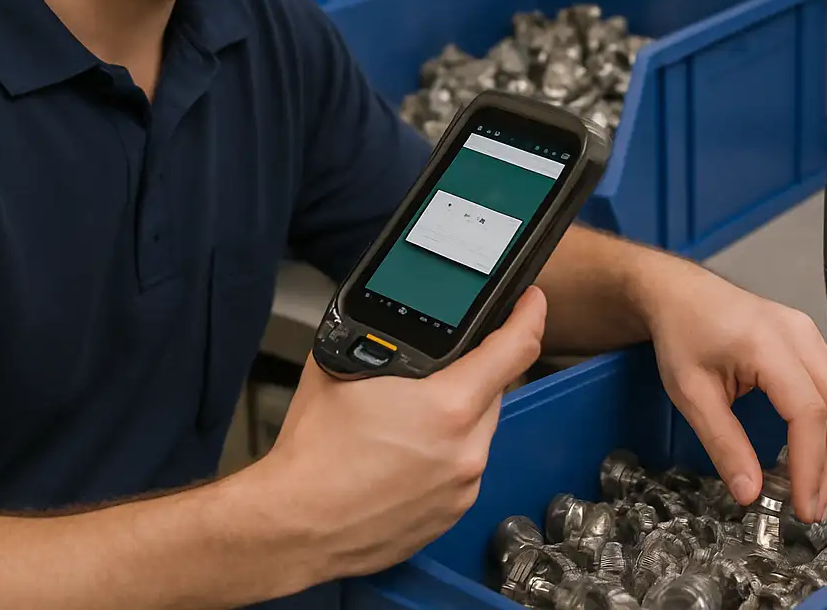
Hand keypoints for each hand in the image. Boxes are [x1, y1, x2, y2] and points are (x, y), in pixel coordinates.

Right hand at [242, 287, 546, 589]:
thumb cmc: (314, 453)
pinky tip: (407, 455)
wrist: (294, 524)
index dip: (529, 316)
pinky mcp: (452, 514)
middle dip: (473, 373)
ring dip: (458, 417)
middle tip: (438, 369)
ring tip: (409, 419)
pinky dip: (446, 454)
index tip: (532, 302)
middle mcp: (467, 449)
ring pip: (479, 431)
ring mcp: (462, 487)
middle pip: (494, 390)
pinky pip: (464, 468)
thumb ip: (387, 341)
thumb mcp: (345, 366)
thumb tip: (403, 323)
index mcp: (448, 406)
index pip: (515, 349)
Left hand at [638, 262, 826, 523]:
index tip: (801, 507)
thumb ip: (723, 442)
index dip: (811, 464)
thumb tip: (751, 494)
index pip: (808, 411)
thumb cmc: (681, 336)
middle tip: (813, 509)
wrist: (680, 293)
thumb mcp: (690, 393)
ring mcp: (812, 335)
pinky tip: (811, 458)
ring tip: (813, 491)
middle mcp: (802, 335)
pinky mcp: (812, 343)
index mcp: (767, 343)